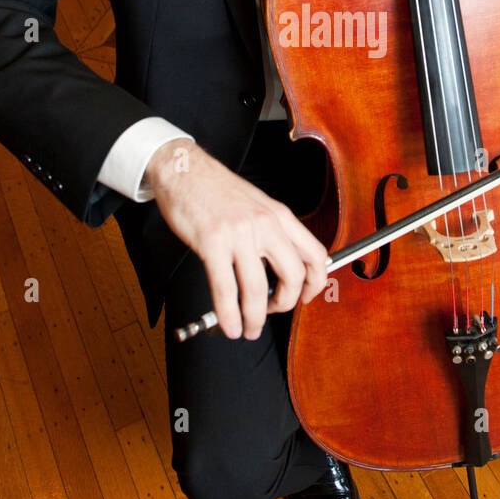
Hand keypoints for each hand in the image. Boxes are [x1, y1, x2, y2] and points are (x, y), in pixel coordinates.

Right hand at [145, 139, 328, 340]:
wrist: (183, 169)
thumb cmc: (217, 191)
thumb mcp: (257, 206)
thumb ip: (272, 234)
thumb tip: (280, 272)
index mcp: (280, 215)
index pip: (316, 255)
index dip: (316, 284)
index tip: (304, 297)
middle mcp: (266, 223)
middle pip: (294, 276)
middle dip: (286, 304)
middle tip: (271, 312)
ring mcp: (239, 233)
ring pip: (259, 289)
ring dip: (255, 319)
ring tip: (248, 329)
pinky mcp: (212, 242)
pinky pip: (226, 290)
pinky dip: (229, 315)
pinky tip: (228, 324)